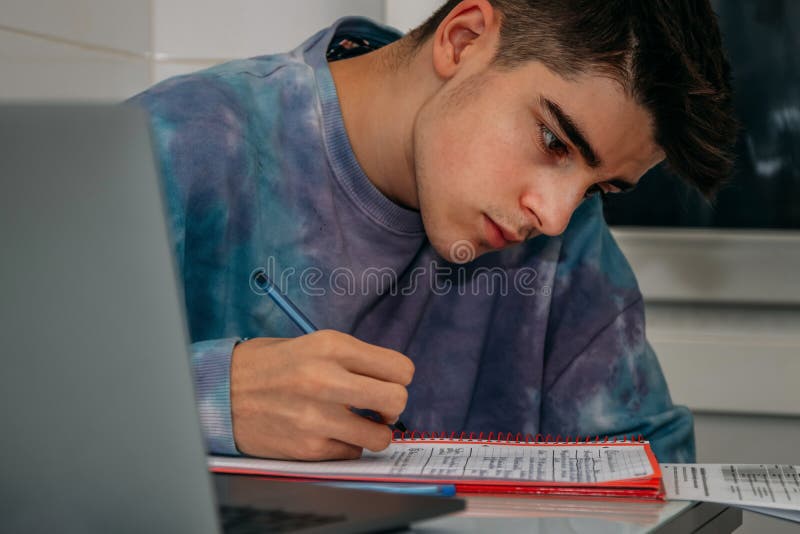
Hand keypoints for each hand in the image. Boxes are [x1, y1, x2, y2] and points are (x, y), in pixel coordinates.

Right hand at [230, 330, 413, 459]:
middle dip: (393, 406)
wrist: (220, 392)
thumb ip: (353, 359)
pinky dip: (345, 445)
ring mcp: (317, 416)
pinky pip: (351, 452)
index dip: (399, 379)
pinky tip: (327, 433)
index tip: (386, 383)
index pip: (400, 368)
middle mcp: (327, 379)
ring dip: (373, 432)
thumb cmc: (270, 365)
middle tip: (379, 407)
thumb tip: (392, 380)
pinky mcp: (308, 446)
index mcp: (332, 346)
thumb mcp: (312, 344)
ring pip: (380, 436)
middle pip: (398, 400)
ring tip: (356, 424)